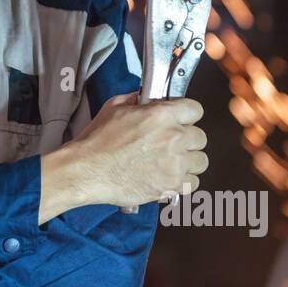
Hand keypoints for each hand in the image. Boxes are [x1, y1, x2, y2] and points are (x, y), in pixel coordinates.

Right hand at [62, 94, 208, 208]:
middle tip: (171, 143)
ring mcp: (175, 164)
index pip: (195, 109)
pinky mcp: (171, 186)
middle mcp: (173, 138)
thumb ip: (137, 100)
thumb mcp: (114, 107)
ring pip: (201, 161)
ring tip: (171, 162)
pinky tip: (167, 176)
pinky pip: (193, 183)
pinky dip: (183, 181)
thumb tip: (147, 99)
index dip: (187, 114)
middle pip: (200, 137)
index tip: (181, 119)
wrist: (86, 171)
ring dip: (189, 161)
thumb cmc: (96, 141)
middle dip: (187, 139)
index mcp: (162, 115)